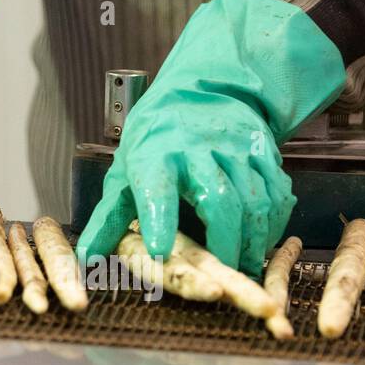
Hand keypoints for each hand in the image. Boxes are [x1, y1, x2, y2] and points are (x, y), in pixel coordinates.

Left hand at [76, 0, 344, 275]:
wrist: (202, 89)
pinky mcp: (264, 151)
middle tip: (223, 274)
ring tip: (244, 267)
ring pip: (254, 201)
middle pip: (219, 200)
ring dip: (253, 242)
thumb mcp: (125, 171)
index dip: (159, 219)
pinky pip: (277, 194)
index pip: (157, 187)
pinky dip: (273, 225)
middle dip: (224, 243)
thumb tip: (87, 257)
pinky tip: (261, 242)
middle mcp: (199, 148)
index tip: (158, 248)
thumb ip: (107, 218)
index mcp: (156, 154)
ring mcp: (236, 148)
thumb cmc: (157, 139)